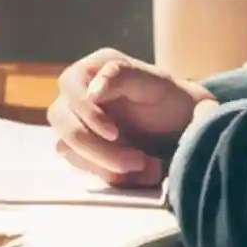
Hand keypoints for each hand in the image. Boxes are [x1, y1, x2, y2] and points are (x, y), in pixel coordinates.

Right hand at [47, 48, 215, 186]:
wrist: (183, 128)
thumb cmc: (169, 99)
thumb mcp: (154, 82)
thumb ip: (122, 76)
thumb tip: (91, 91)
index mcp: (88, 71)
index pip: (70, 89)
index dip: (88, 114)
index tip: (115, 134)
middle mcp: (75, 96)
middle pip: (64, 125)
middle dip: (98, 150)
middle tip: (135, 161)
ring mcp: (75, 125)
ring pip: (70, 150)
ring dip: (107, 165)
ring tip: (147, 165)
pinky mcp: (81, 151)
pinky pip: (85, 168)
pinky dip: (114, 175)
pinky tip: (142, 171)